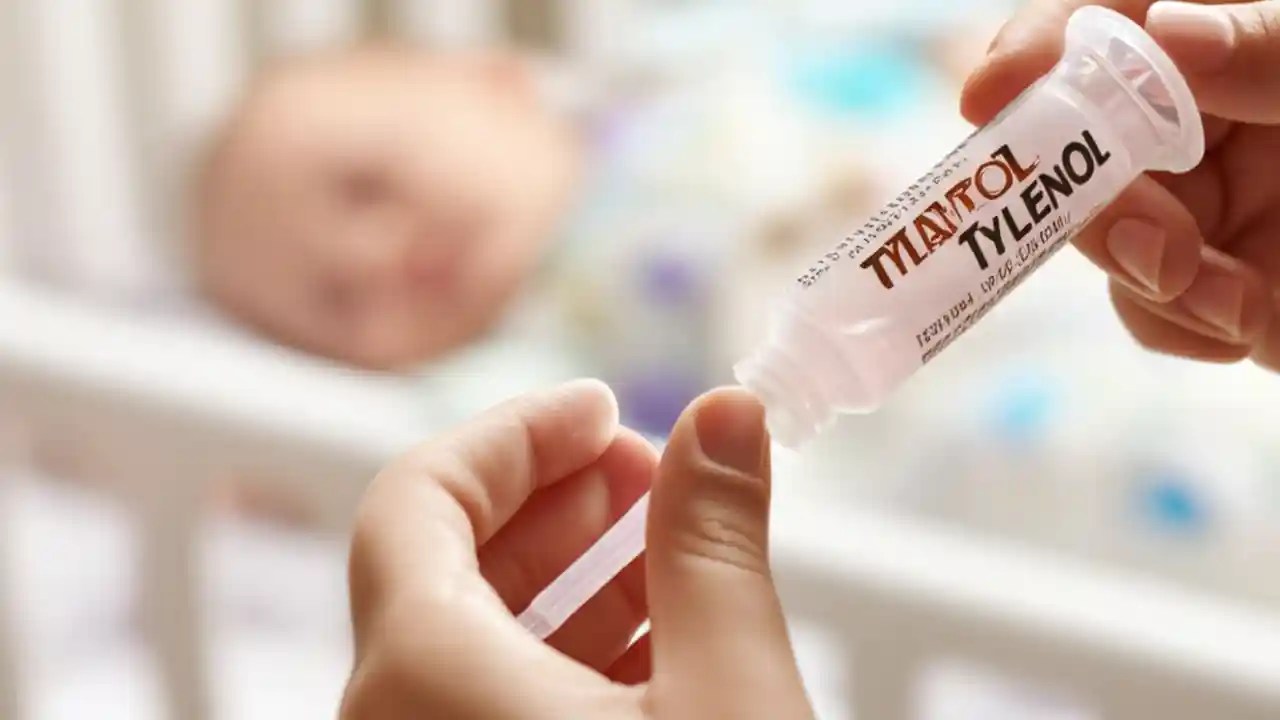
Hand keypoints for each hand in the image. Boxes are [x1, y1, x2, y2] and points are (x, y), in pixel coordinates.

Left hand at [340, 380, 812, 718]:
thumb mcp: (728, 689)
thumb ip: (716, 539)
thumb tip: (726, 414)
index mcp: (419, 678)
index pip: (415, 500)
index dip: (514, 436)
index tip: (604, 410)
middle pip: (447, 566)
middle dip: (560, 503)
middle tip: (661, 473)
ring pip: (478, 645)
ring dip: (579, 580)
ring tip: (682, 549)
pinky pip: (498, 709)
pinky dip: (575, 662)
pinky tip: (672, 643)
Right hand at [963, 0, 1279, 368]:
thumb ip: (1268, 51)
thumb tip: (1173, 33)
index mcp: (1226, 44)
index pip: (1105, 23)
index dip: (1035, 51)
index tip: (987, 95)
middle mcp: (1203, 120)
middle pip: (1076, 145)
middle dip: (1091, 202)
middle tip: (1149, 242)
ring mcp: (1202, 204)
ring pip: (1101, 238)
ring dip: (1148, 278)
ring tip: (1231, 299)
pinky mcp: (1212, 285)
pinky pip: (1147, 310)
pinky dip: (1184, 326)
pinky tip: (1246, 319)